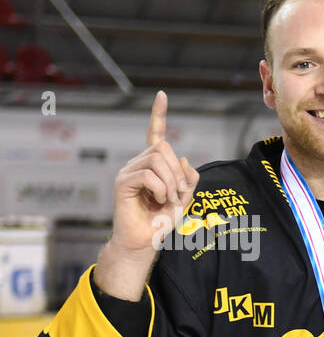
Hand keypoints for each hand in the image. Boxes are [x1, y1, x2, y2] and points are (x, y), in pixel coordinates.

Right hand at [95, 91, 199, 299]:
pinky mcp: (123, 183)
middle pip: (163, 148)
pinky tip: (159, 200)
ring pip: (157, 160)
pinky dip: (161, 189)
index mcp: (152, 165)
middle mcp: (138, 164)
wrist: (146, 241)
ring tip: (168, 200)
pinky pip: (149, 175)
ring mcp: (129, 172)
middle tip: (178, 194)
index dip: (159, 115)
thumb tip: (181, 158)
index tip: (162, 95)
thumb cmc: (162, 221)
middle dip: (178, 173)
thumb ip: (187, 179)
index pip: (156, 135)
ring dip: (171, 182)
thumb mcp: (184, 198)